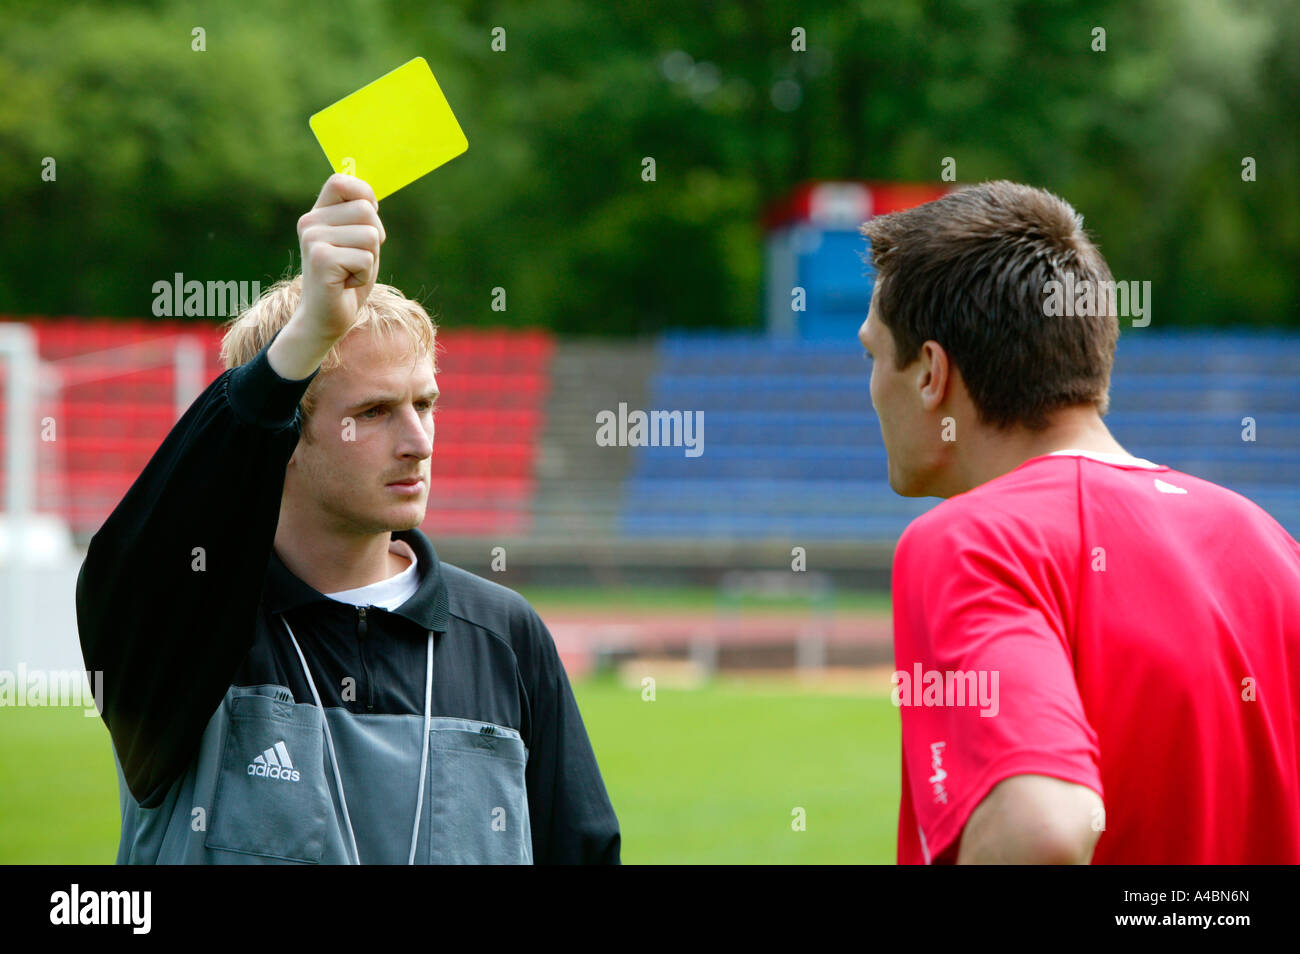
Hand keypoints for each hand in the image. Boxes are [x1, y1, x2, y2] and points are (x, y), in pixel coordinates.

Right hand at [294, 173, 386, 340]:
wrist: (325, 319)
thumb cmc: (346, 279)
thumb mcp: (357, 242)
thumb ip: (361, 217)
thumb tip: (371, 196)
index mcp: (317, 214)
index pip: (341, 181)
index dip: (365, 195)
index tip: (368, 223)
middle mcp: (310, 223)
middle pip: (366, 210)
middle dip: (374, 239)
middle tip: (356, 260)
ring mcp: (313, 240)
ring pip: (370, 235)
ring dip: (370, 260)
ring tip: (350, 273)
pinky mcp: (322, 259)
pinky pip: (366, 259)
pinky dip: (364, 276)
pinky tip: (346, 284)